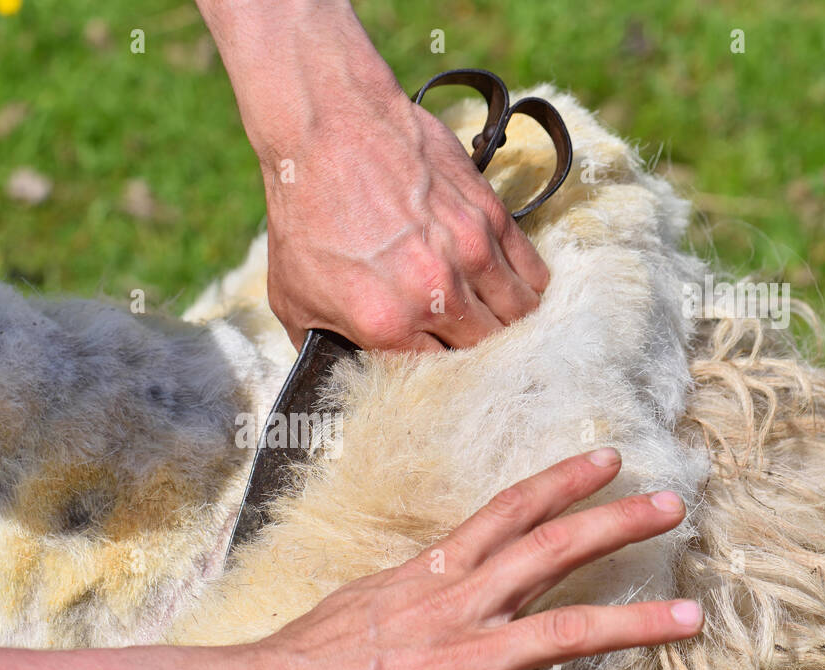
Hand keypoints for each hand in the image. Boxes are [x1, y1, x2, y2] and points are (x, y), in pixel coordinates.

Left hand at [196, 0, 548, 352]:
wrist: (327, 131)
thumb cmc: (304, 215)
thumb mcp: (292, 298)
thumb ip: (322, 346)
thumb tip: (339, 374)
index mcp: (388, 324)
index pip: (440, 379)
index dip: (443, 385)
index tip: (443, 384)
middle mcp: (438, 294)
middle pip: (489, 353)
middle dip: (484, 361)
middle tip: (479, 364)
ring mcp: (472, 253)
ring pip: (520, 316)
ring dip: (512, 328)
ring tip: (500, 331)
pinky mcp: (491, 217)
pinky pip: (532, 271)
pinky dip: (527, 289)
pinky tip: (512, 293)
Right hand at [240, 448, 699, 669]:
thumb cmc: (304, 658)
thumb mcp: (361, 602)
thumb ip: (410, 591)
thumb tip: (436, 582)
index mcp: (432, 574)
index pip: (507, 512)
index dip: (561, 482)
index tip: (607, 459)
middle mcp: (460, 605)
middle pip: (551, 551)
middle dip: (616, 523)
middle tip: (671, 503)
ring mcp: (467, 658)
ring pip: (567, 628)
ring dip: (635, 621)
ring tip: (691, 614)